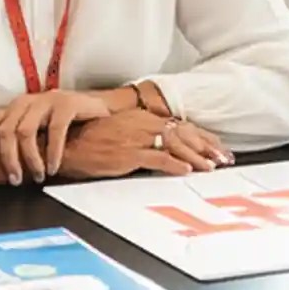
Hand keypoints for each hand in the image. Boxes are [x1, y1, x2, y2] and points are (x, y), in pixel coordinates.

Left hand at [0, 90, 110, 184]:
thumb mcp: (41, 133)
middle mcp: (29, 101)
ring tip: (39, 176)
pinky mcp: (67, 103)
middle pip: (6, 129)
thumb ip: (24, 142)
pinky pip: (54, 130)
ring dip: (30, 159)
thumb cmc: (69, 127)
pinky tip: (54, 166)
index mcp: (18, 108)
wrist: (102, 112)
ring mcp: (47, 100)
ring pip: (26, 131)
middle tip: (16, 180)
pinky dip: (52, 152)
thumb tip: (3, 166)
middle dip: (9, 159)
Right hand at [56, 110, 233, 180]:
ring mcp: (134, 138)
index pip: (178, 125)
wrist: (64, 143)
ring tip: (211, 167)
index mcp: (141, 118)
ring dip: (196, 157)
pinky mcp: (127, 154)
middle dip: (206, 146)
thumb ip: (140, 135)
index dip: (201, 137)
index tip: (216, 147)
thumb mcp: (118, 132)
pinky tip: (185, 171)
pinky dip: (174, 165)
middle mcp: (141, 124)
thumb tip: (162, 145)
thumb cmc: (88, 140)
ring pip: (174, 146)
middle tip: (224, 159)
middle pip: (182, 133)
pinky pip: (157, 159)